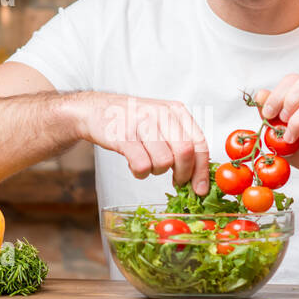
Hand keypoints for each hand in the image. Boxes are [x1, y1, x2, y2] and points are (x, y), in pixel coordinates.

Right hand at [74, 92, 210, 194]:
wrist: (96, 110)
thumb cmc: (132, 121)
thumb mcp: (161, 122)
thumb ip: (181, 141)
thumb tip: (199, 175)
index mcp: (176, 110)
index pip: (199, 143)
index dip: (202, 170)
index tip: (200, 188)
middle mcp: (161, 113)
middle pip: (185, 153)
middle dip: (184, 175)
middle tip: (177, 182)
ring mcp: (141, 123)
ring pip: (164, 162)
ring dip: (157, 172)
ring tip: (148, 164)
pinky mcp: (124, 136)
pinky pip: (142, 165)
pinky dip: (140, 173)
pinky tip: (135, 164)